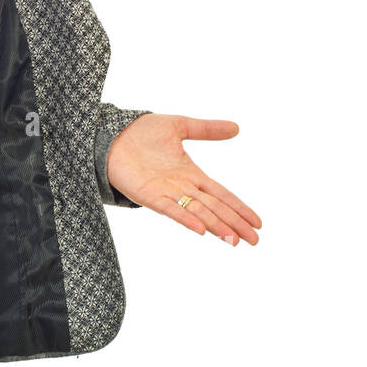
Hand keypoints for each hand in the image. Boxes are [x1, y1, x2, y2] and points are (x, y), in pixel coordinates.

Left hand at [106, 114, 260, 245]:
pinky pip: (170, 209)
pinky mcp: (147, 194)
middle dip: (234, 223)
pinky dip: (186, 218)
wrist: (109, 134)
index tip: (257, 223)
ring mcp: (165, 192)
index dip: (239, 207)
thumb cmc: (139, 132)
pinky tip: (201, 229)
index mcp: (190, 174)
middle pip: (214, 208)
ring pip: (197, 212)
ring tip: (234, 240)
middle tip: (254, 240)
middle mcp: (181, 187)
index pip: (221, 194)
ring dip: (216, 226)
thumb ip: (206, 129)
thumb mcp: (179, 126)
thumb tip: (236, 128)